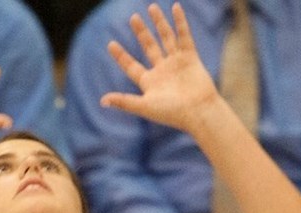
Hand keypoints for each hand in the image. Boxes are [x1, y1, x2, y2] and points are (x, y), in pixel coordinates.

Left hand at [100, 3, 218, 132]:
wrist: (198, 112)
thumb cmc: (171, 113)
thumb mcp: (145, 106)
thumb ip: (124, 102)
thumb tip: (102, 101)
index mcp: (150, 83)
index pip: (131, 66)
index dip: (121, 56)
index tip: (110, 44)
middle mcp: (162, 71)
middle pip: (149, 47)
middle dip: (141, 32)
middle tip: (133, 17)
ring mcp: (177, 63)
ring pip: (166, 38)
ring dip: (159, 23)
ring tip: (152, 7)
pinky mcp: (190, 58)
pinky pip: (184, 36)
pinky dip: (180, 22)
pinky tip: (176, 7)